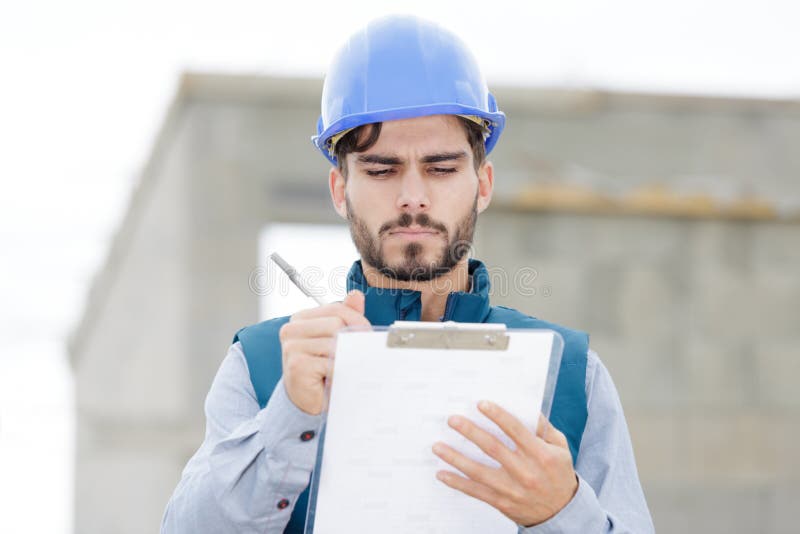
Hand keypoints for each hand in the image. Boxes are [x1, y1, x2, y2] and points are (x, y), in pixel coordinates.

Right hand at [278, 290, 369, 414]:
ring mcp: (291, 347)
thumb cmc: (322, 368)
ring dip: (346, 359)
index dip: (357, 321)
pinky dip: (339, 373)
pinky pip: (331, 363)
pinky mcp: (297, 365)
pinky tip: (334, 379)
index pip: (336, 309)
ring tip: (343, 369)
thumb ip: (346, 316)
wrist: (307, 401)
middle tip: (357, 356)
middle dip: (353, 340)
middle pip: (337, 324)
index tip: (366, 335)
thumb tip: (356, 295)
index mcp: (301, 318)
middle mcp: (291, 329)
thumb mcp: (335, 339)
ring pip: (334, 343)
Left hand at [432, 402, 577, 526]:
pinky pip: (475, 491)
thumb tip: (528, 409)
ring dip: (455, 457)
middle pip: (492, 447)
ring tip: (438, 446)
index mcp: (540, 454)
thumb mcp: (560, 448)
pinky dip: (457, 482)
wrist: (562, 512)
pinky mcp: (502, 502)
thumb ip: (545, 428)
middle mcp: (524, 471)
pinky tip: (442, 473)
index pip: (515, 430)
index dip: (497, 416)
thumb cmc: (559, 474)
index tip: (481, 404)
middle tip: (453, 420)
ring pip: (478, 471)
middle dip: (470, 432)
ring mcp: (511, 488)